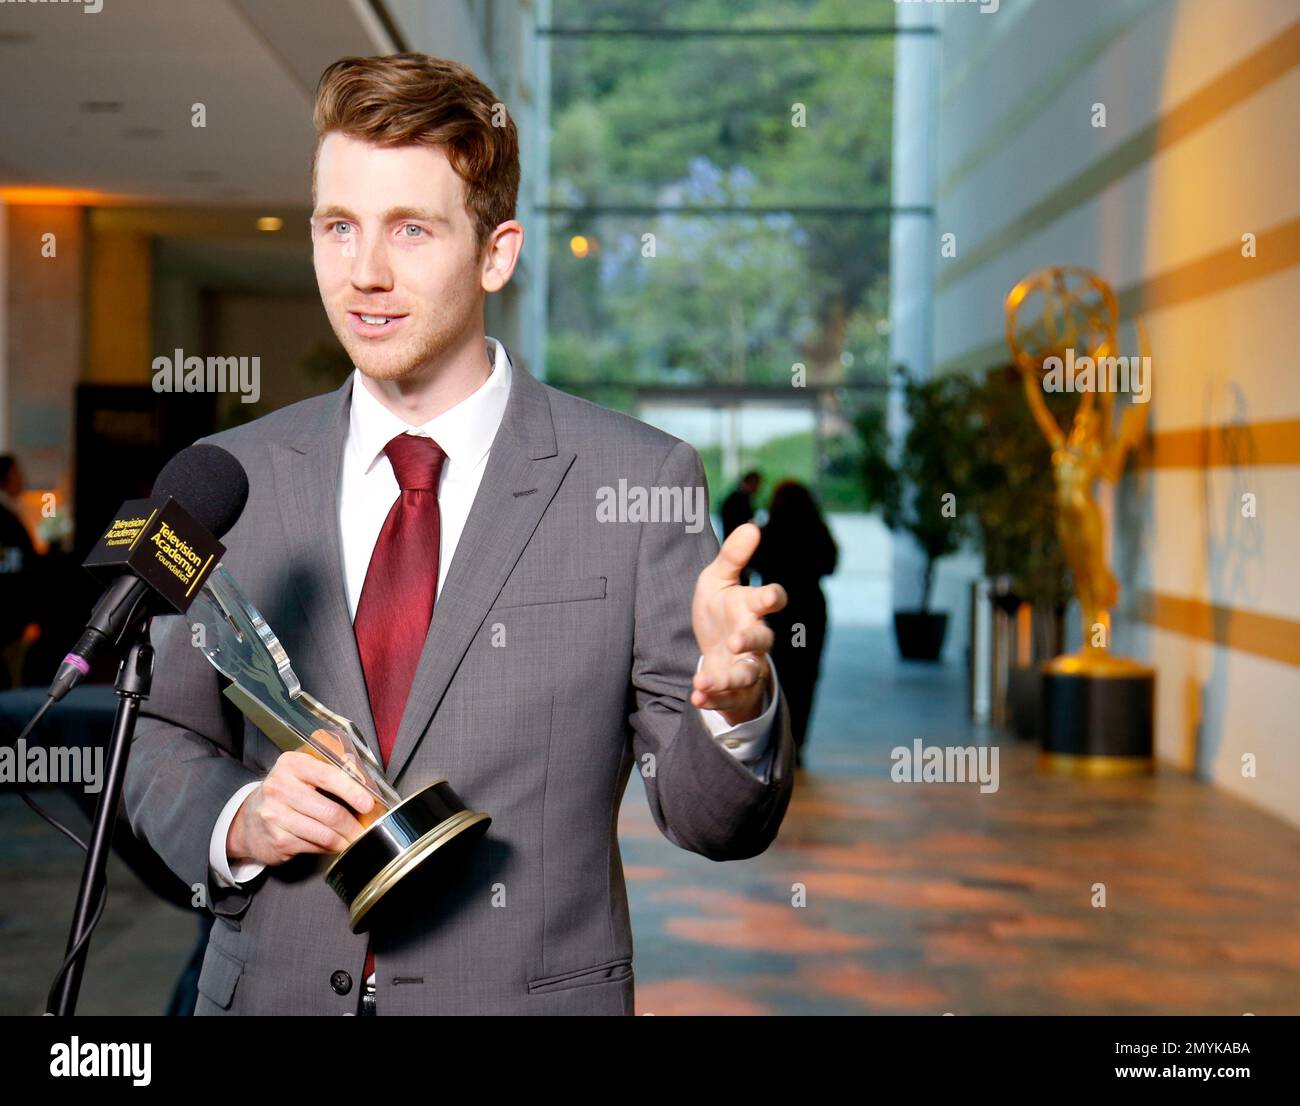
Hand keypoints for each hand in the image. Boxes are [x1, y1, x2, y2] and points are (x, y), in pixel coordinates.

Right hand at [227, 747, 375, 866]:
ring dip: (344, 840)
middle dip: (353, 825)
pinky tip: (333, 844)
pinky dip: (329, 848)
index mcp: (291, 765)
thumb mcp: (301, 772)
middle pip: (330, 811)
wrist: (248, 821)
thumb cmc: (284, 793)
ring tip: (352, 839)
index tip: (368, 804)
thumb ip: (330, 770)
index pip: (329, 777)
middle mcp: (280, 788)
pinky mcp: (278, 840)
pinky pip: (315, 846)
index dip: (353, 792)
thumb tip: (362, 777)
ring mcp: (276, 816)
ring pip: (324, 833)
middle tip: (364, 829)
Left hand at [691, 522, 785, 725]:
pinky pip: (727, 696)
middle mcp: (754, 637)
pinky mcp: (732, 688)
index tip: (770, 597)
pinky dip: (712, 697)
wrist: (714, 649)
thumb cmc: (720, 609)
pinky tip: (695, 697)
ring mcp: (745, 664)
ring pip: (747, 673)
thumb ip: (733, 556)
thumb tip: (751, 526)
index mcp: (752, 607)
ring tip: (704, 681)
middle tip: (734, 641)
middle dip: (750, 640)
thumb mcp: (718, 579)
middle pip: (763, 640)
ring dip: (728, 678)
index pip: (771, 600)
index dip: (773, 597)